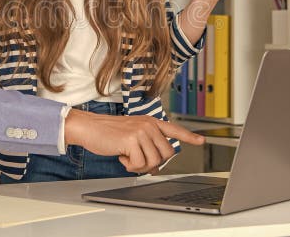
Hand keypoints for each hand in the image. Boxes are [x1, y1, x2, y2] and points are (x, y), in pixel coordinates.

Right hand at [64, 110, 204, 173]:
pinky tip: (121, 156)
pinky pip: (140, 164)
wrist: (89, 127)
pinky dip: (130, 166)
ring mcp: (141, 131)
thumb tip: (156, 167)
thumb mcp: (131, 136)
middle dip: (154, 162)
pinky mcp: (132, 140)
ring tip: (127, 157)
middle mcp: (149, 124)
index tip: (201, 141)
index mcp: (150, 122)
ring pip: (154, 160)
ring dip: (140, 166)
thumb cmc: (107, 133)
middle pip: (167, 153)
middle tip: (137, 160)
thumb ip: (146, 146)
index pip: (174, 129)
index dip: (188, 137)